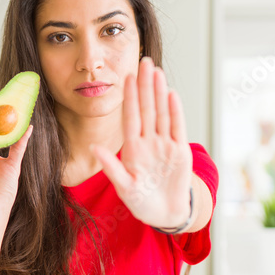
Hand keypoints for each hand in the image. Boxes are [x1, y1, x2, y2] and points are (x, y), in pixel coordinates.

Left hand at [92, 57, 192, 228]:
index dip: (129, 97)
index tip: (126, 76)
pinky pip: (177, 127)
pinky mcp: (180, 151)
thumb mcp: (124, 186)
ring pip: (161, 113)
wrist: (165, 213)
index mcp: (132, 149)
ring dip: (159, 92)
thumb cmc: (142, 201)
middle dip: (145, 85)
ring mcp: (165, 145)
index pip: (130, 117)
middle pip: (147, 108)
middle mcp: (149, 142)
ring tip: (157, 71)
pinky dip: (175, 111)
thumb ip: (111, 166)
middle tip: (144, 61)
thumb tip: (94, 147)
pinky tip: (171, 94)